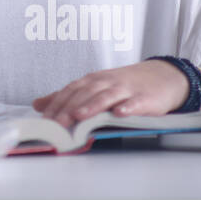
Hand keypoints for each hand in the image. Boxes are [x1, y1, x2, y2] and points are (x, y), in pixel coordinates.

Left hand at [32, 60, 189, 128]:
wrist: (162, 76)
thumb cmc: (125, 85)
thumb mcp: (94, 87)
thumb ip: (67, 97)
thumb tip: (38, 104)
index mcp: (92, 81)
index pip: (70, 91)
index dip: (57, 104)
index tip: (45, 119)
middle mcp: (106, 82)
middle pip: (85, 94)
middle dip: (69, 108)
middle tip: (57, 123)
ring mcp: (126, 89)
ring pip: (107, 97)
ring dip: (92, 106)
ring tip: (80, 116)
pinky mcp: (145, 98)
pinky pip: (135, 102)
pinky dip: (128, 107)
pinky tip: (120, 113)